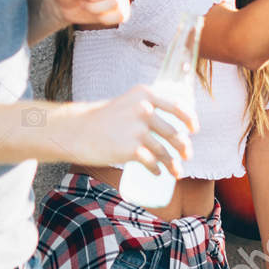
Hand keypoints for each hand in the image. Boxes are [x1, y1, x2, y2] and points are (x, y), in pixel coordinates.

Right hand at [74, 85, 195, 174]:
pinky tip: (158, 173)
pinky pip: (152, 163)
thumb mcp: (126, 103)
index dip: (190, 119)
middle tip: (187, 155)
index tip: (194, 129)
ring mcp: (138, 130)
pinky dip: (157, 170)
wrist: (74, 131)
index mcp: (145, 95)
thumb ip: (145, 108)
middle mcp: (144, 110)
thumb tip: (168, 123)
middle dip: (184, 147)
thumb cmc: (101, 119)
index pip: (178, 106)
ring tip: (176, 172)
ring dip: (173, 164)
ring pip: (165, 151)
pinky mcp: (131, 149)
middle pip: (174, 132)